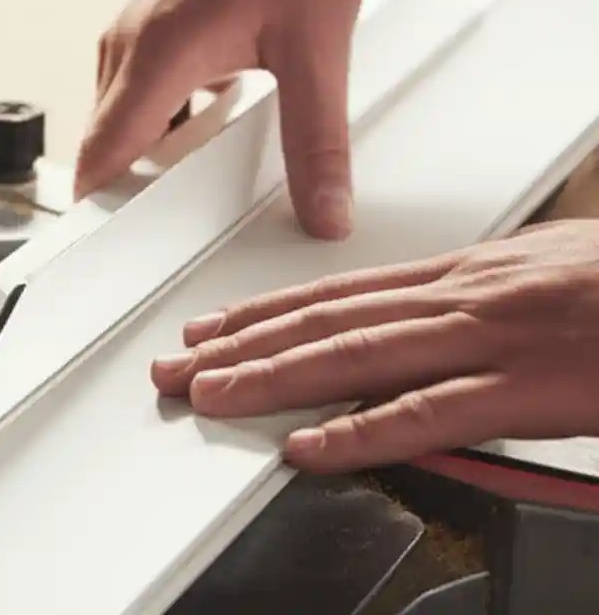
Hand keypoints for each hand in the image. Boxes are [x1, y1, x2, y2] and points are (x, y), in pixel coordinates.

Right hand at [76, 0, 365, 238]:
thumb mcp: (318, 57)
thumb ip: (318, 143)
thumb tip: (325, 209)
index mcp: (160, 49)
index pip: (104, 148)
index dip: (94, 205)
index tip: (90, 252)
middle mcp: (130, 39)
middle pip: (104, 140)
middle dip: (123, 190)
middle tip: (157, 236)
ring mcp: (128, 30)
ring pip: (114, 118)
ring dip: (140, 153)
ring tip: (183, 180)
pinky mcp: (139, 27)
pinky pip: (127, 93)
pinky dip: (150, 122)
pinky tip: (194, 127)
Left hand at [150, 220, 598, 471]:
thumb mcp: (546, 279)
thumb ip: (479, 306)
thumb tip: (429, 328)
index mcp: (468, 274)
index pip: (341, 292)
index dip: (266, 311)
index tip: (211, 325)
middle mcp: (464, 297)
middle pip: (327, 321)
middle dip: (242, 345)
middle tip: (176, 365)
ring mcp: (492, 340)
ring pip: (355, 358)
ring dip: (274, 379)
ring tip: (211, 395)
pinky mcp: (529, 387)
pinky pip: (429, 413)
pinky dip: (361, 431)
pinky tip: (309, 447)